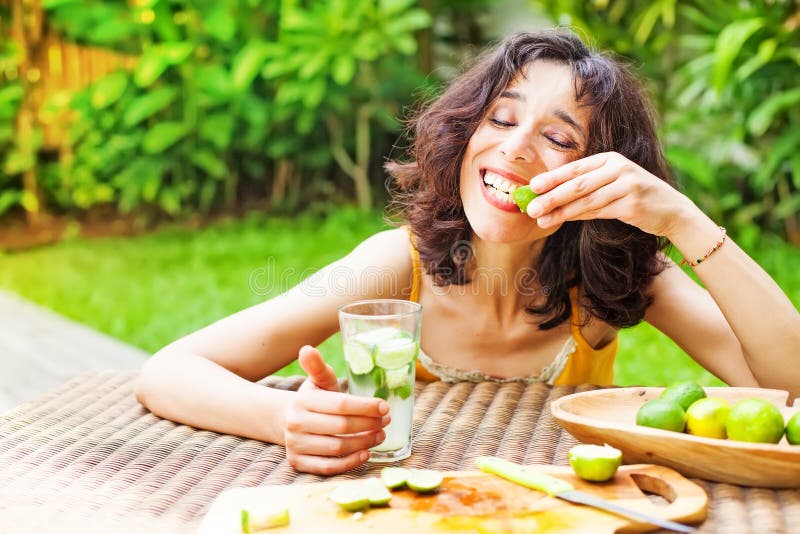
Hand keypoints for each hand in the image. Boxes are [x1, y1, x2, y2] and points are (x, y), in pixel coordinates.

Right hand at [284, 345, 389, 474]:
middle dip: (369, 424)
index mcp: (303, 400)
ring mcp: (295, 445)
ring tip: (380, 435)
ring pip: (337, 448)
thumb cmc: (315, 399)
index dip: (366, 406)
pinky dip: (350, 463)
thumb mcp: (318, 382)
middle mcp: (296, 423)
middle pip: (342, 426)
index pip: (341, 404)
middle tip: (387, 421)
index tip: (385, 407)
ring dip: (364, 443)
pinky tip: (366, 453)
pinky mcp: (298, 463)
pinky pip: (328, 467)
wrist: (287, 420)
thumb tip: (307, 348)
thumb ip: (318, 367)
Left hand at [525, 152, 691, 237]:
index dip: (552, 178)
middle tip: (531, 207)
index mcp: (609, 158)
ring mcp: (627, 185)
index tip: (531, 187)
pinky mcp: (632, 204)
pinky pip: (599, 211)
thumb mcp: (610, 186)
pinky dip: (578, 217)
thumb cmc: (633, 197)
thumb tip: (548, 199)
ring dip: (560, 210)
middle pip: (577, 184)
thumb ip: (584, 190)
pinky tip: (561, 221)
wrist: (671, 210)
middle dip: (551, 196)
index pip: (575, 169)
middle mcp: (618, 167)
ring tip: (540, 218)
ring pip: (586, 200)